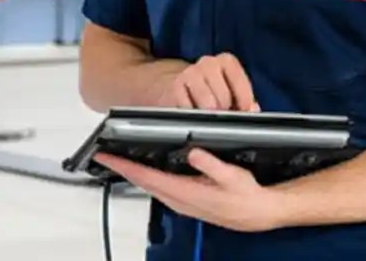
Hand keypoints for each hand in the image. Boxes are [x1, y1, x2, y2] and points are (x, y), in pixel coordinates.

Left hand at [95, 148, 286, 232]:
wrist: (259, 213)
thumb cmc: (247, 196)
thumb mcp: (233, 176)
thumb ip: (211, 164)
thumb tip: (193, 152)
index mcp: (186, 192)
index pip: (147, 178)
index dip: (125, 167)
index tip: (107, 158)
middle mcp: (180, 200)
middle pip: (143, 183)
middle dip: (123, 168)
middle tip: (106, 155)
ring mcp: (182, 203)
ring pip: (150, 187)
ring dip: (134, 174)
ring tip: (120, 160)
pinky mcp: (186, 203)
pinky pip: (159, 190)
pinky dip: (147, 179)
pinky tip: (146, 171)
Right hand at [158, 52, 258, 111]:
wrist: (178, 84)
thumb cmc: (212, 89)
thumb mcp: (231, 89)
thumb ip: (246, 99)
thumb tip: (253, 109)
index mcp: (226, 61)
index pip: (240, 82)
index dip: (244, 101)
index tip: (244, 112)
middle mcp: (208, 63)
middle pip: (223, 96)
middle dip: (226, 111)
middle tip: (224, 116)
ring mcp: (190, 74)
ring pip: (208, 103)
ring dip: (211, 115)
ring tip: (210, 117)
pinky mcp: (175, 87)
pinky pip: (190, 109)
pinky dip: (194, 117)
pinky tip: (196, 115)